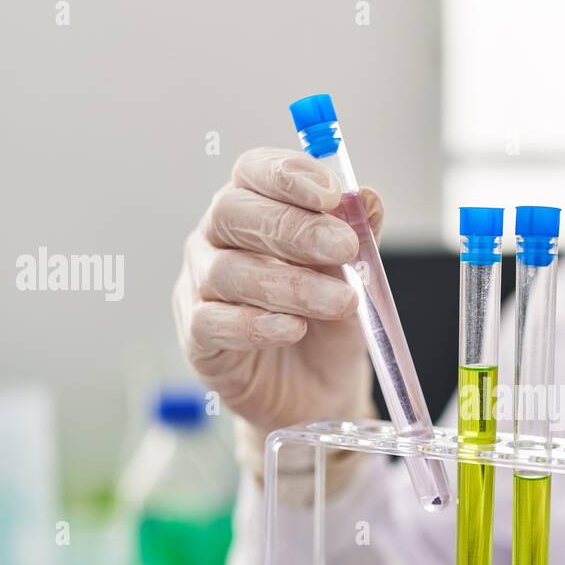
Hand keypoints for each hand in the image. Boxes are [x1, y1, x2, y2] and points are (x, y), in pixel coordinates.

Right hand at [172, 148, 380, 477]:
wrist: (318, 392)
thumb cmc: (327, 324)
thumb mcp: (354, 278)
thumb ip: (358, 236)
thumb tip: (367, 198)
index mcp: (253, 208)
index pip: (253, 171)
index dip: (288, 176)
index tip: (332, 194)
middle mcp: (215, 240)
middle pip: (232, 213)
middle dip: (292, 228)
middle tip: (343, 248)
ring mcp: (199, 288)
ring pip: (227, 271)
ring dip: (290, 285)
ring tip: (340, 301)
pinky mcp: (197, 338)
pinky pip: (213, 322)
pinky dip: (256, 325)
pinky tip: (292, 329)